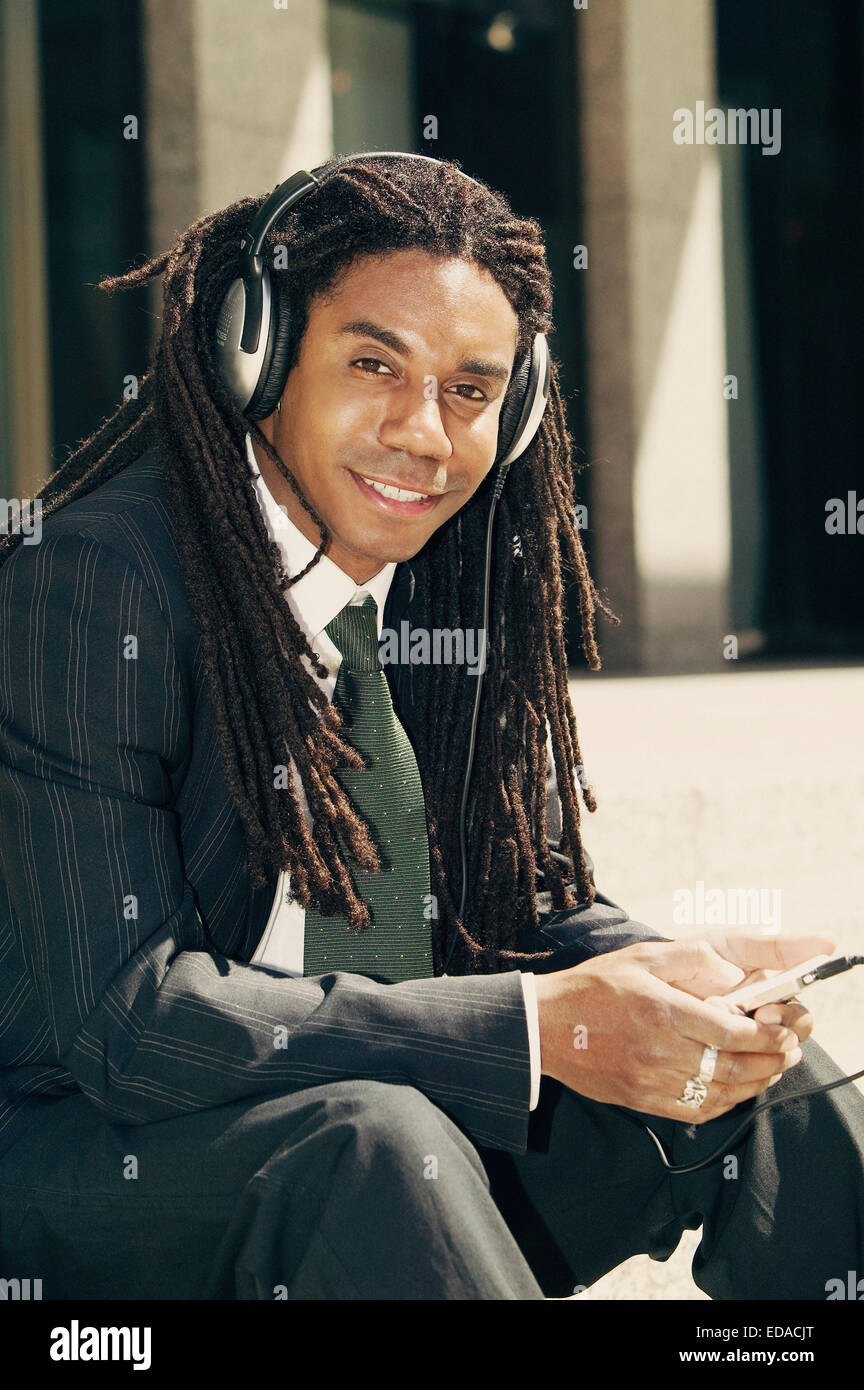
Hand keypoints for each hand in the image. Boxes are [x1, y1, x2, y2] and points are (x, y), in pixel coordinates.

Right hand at [534, 930, 834, 1123]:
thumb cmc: (594, 987)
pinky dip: (726, 1103)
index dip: (766, 1035)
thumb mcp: (641, 956)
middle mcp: (659, 1050)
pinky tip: (738, 1089)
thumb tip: (732, 974)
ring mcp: (651, 1081)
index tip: (784, 1031)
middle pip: (732, 1066)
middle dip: (771, 1060)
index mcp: (661, 1011)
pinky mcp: (643, 1100)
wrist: (545, 1027)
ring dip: (755, 1083)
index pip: (730, 1031)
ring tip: (773, 1068)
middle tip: (790, 1050)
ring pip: (719, 1093)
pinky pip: (696, 1110)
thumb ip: (690, 958)